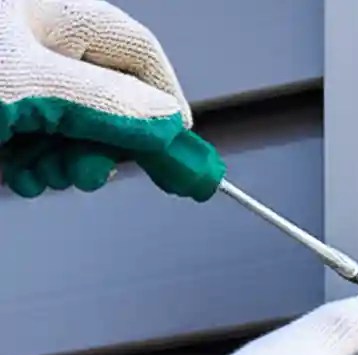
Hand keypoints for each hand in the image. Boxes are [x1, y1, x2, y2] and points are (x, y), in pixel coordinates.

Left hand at [0, 0, 223, 199]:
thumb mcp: (30, 87)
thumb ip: (105, 103)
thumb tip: (168, 123)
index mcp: (57, 13)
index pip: (140, 53)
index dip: (166, 104)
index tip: (178, 151)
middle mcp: (40, 40)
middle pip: (110, 97)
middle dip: (106, 145)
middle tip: (94, 174)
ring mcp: (17, 75)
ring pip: (74, 125)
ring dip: (69, 162)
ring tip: (48, 175)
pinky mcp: (1, 107)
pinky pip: (37, 139)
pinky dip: (37, 165)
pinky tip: (24, 175)